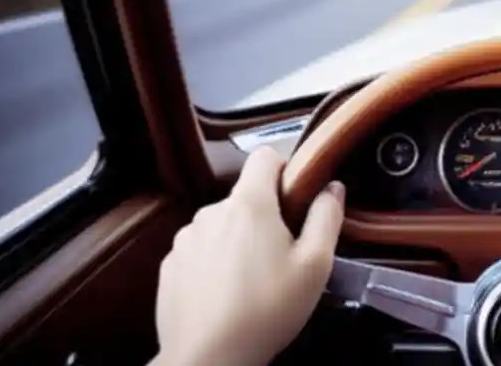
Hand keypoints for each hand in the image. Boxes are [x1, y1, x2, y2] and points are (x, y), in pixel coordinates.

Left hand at [152, 148, 344, 365]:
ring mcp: (185, 239)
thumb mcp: (314, 266)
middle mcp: (211, 212)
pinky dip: (213, 263)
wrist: (207, 359)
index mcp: (249, 204)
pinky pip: (199, 251)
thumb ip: (326, 217)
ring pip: (220, 225)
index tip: (296, 200)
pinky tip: (224, 295)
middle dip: (264, 216)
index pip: (265, 156)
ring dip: (236, 240)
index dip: (285, 170)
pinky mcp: (169, 266)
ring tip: (251, 281)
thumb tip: (332, 186)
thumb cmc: (267, 310)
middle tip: (282, 255)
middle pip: (244, 197)